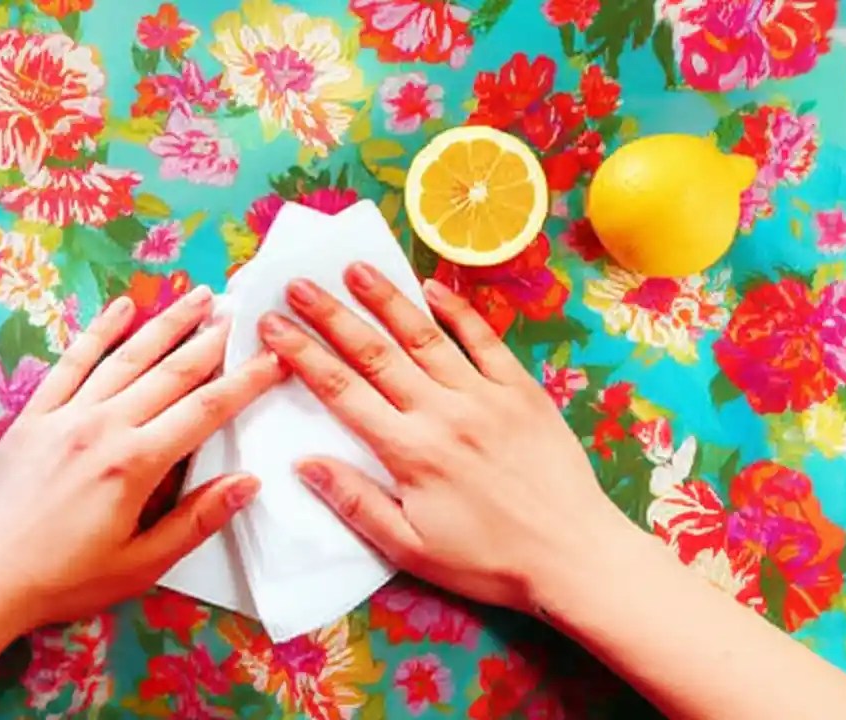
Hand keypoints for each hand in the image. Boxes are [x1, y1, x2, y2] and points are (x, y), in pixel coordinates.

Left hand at [0, 286, 284, 632]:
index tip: (275, 359)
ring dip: (166, 324)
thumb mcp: (141, 565)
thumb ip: (196, 521)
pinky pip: (72, 363)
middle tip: (242, 312)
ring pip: (126, 357)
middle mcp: (103, 427)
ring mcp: (65, 415)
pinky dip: (99, 332)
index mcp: (135, 464)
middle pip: (170, 372)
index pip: (205, 410)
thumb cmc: (64, 579)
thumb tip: (248, 482)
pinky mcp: (34, 416)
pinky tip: (122, 307)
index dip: (245, 382)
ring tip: (198, 296)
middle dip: (211, 340)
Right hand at [259, 263, 635, 614]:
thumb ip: (355, 502)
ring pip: (424, 336)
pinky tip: (431, 287)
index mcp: (409, 452)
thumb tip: (304, 463)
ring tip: (355, 268)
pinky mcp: (522, 391)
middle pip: (374, 353)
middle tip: (298, 283)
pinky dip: (456, 311)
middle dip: (331, 315)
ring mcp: (485, 396)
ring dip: (386, 299)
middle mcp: (442, 413)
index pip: (341, 391)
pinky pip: (484, 340)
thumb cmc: (488, 561)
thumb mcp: (410, 548)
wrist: (573, 556)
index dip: (302, 355)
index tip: (272, 326)